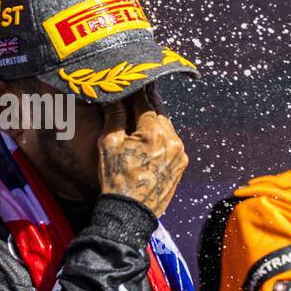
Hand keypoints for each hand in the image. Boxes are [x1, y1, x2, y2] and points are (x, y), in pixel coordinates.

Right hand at [98, 84, 187, 217]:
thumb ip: (114, 114)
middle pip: (158, 111)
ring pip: (166, 126)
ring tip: (138, 113)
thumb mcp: (109, 143)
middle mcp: (173, 140)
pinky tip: (147, 136)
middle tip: (136, 89)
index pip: (145, 100)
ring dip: (152, 118)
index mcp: (155, 132)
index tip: (132, 77)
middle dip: (145, 102)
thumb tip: (114, 93)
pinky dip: (159, 135)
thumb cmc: (116, 179)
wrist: (131, 213)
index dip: (136, 88)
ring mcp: (180, 153)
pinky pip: (171, 141)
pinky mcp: (182, 164)